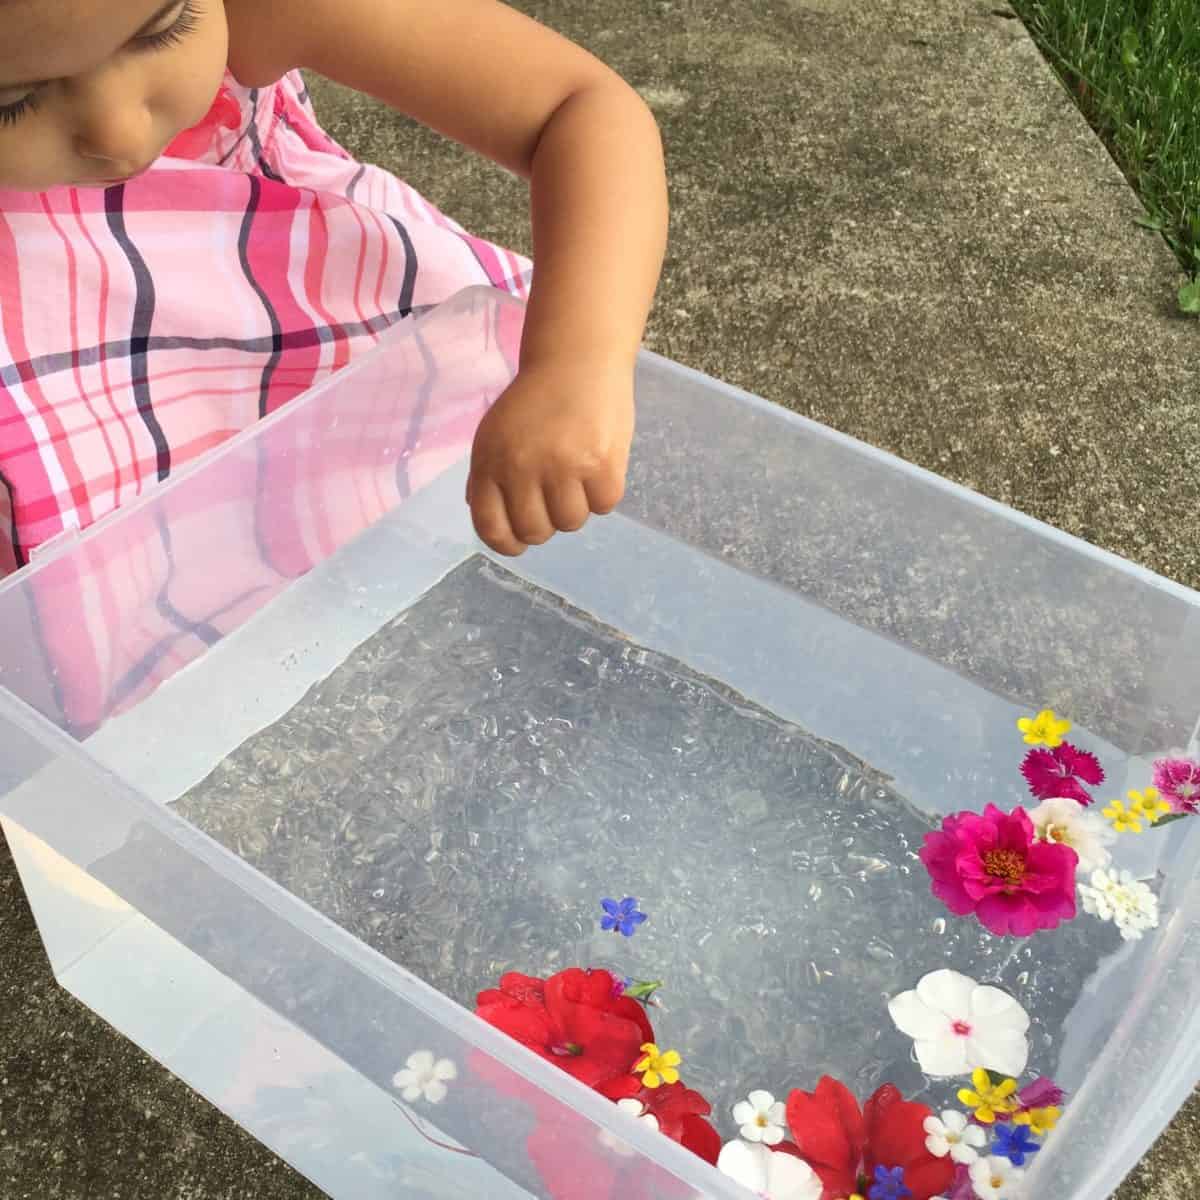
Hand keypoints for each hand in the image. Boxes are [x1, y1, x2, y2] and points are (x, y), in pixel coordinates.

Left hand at [466, 357, 633, 555]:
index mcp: (490, 461)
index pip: (491, 527)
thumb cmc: (536, 401)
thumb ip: (487, 478)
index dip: (507, 544)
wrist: (578, 358)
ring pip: (571, 523)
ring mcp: (563, 466)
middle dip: (547, 523)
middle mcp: (522, 467)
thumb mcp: (495, 434)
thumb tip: (491, 521)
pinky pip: (604, 505)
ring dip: (577, 506)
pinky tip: (597, 465)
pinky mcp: (602, 463)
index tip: (520, 542)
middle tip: (554, 497)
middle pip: (536, 532)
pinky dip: (603, 492)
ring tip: (577, 475)